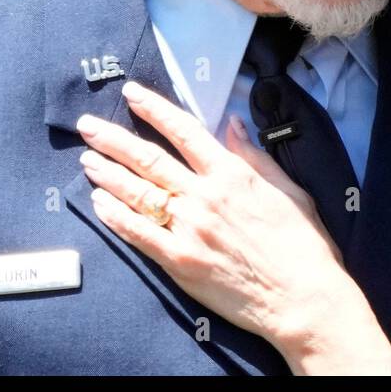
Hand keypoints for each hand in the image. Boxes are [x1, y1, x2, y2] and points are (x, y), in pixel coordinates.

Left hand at [76, 81, 390, 371]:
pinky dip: (115, 216)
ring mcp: (189, 229)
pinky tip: (99, 203)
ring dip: (108, 174)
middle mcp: (206, 196)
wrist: (302, 298)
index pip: (184, 131)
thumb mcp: (289, 189)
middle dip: (114, 138)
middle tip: (87, 125)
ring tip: (86, 160)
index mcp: (233, 174)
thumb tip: (232, 124)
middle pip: (149, 159)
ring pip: (138, 193)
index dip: (154, 109)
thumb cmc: (304, 245)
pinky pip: (139, 233)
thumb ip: (255, 156)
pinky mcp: (179, 261)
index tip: (131, 93)